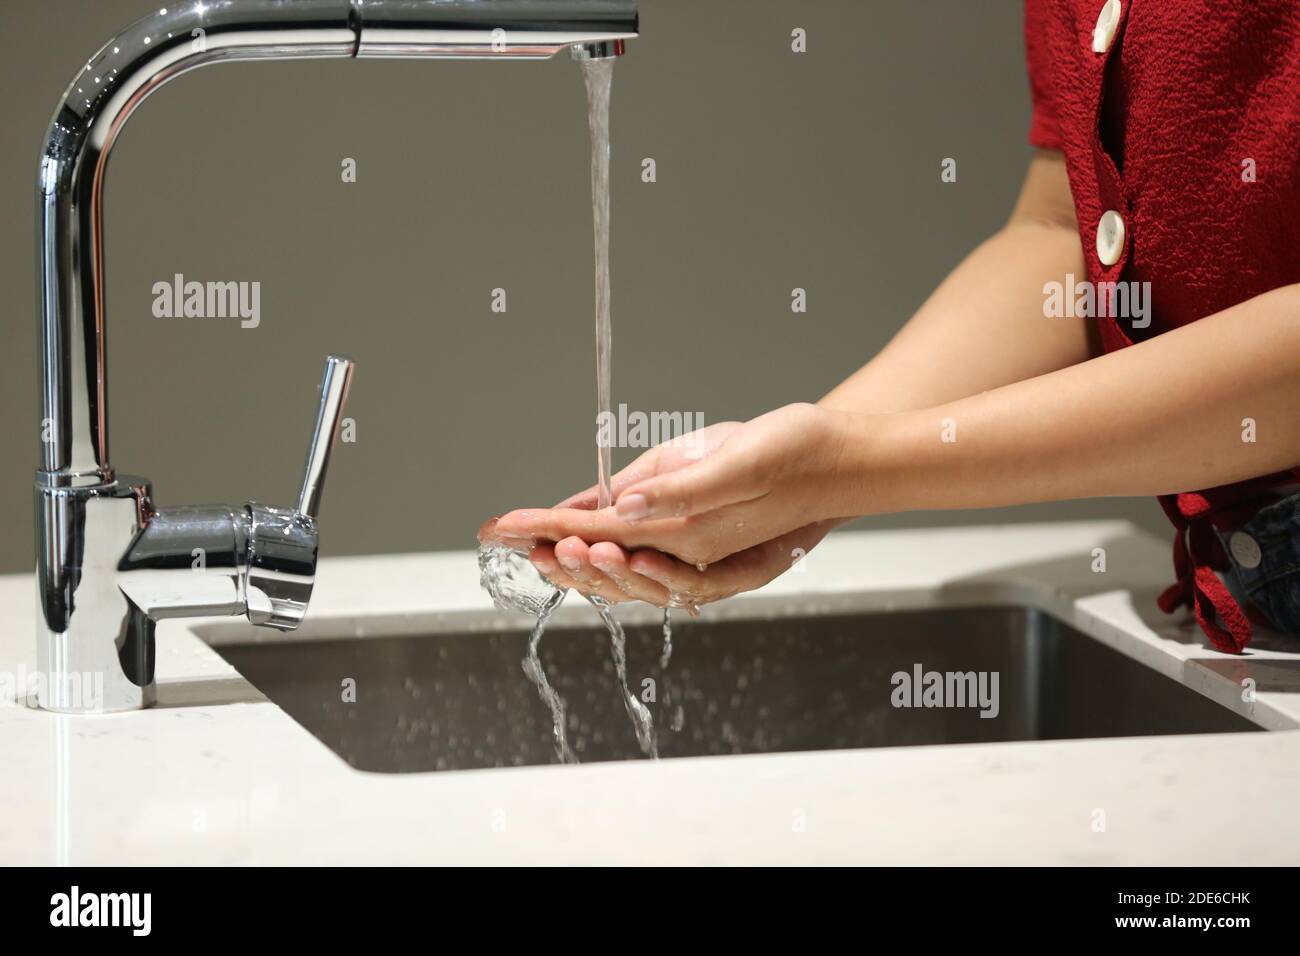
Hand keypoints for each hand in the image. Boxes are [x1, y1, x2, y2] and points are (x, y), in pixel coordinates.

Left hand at [481, 403, 852, 607]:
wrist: (847, 461)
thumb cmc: (800, 452)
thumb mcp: (742, 457)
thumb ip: (681, 488)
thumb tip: (619, 507)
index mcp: (691, 532)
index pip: (600, 534)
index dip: (545, 528)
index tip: (501, 525)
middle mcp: (691, 551)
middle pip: (605, 562)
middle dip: (551, 551)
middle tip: (506, 538)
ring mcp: (699, 550)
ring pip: (624, 566)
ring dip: (578, 558)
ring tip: (537, 546)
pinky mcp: (708, 539)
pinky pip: (648, 557)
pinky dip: (613, 553)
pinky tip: (595, 544)